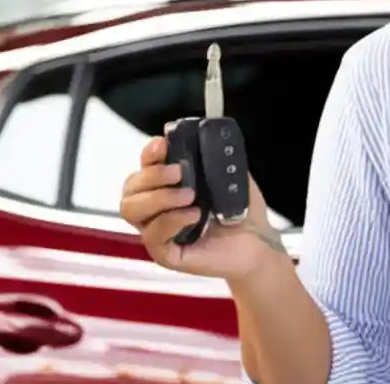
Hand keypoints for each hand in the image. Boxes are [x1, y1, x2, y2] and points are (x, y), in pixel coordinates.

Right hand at [119, 136, 289, 283]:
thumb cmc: (241, 211)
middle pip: (130, 189)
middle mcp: (157, 209)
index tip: (164, 144)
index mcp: (167, 187)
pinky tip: (194, 216)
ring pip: (133, 211)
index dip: (149, 154)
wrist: (259, 242)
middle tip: (179, 172)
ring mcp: (158, 232)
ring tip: (189, 195)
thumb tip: (206, 135)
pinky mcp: (166, 254)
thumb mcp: (231, 176)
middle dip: (152, 175)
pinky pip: (153, 236)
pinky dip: (172, 221)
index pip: (143, 167)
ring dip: (159, 197)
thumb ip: (215, 157)